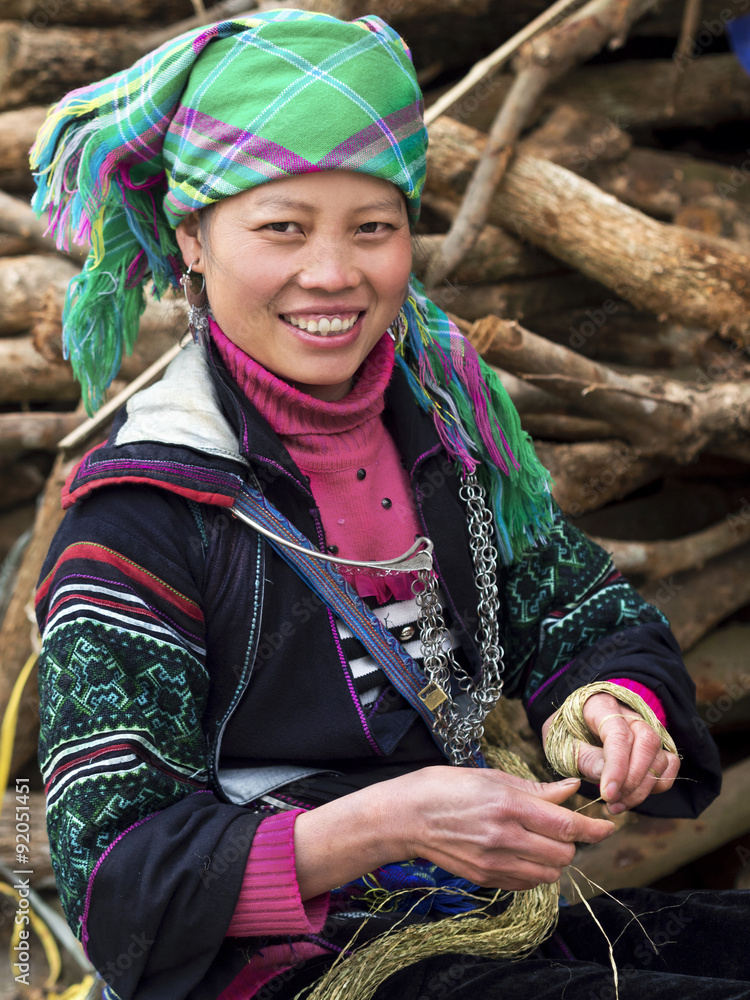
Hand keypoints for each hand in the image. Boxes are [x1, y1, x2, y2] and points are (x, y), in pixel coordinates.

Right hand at [395, 766, 614, 891]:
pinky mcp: (485, 878)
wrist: (407, 816)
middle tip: (560, 827)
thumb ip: (535, 789)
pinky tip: (523, 854)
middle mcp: (504, 838)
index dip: (593, 828)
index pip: (566, 824)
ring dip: (555, 858)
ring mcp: (494, 862)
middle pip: (563, 852)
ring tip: (541, 841)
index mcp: (508, 805)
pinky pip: (527, 883)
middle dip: (571, 841)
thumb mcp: (491, 777)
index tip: (608, 826)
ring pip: (549, 872)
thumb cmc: (446, 787)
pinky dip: (535, 872)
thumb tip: (570, 789)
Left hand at [542, 691, 679, 814]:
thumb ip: (582, 756)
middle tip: (611, 800)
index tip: (607, 793)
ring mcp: (645, 728)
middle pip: (647, 742)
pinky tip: (633, 796)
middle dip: (632, 779)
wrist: (570, 728)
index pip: (618, 733)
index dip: (617, 766)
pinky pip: (669, 764)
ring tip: (616, 804)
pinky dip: (657, 785)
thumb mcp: (561, 742)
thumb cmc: (564, 733)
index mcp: (601, 704)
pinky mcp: (655, 745)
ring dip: (642, 788)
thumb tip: (604, 775)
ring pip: (660, 757)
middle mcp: (629, 713)